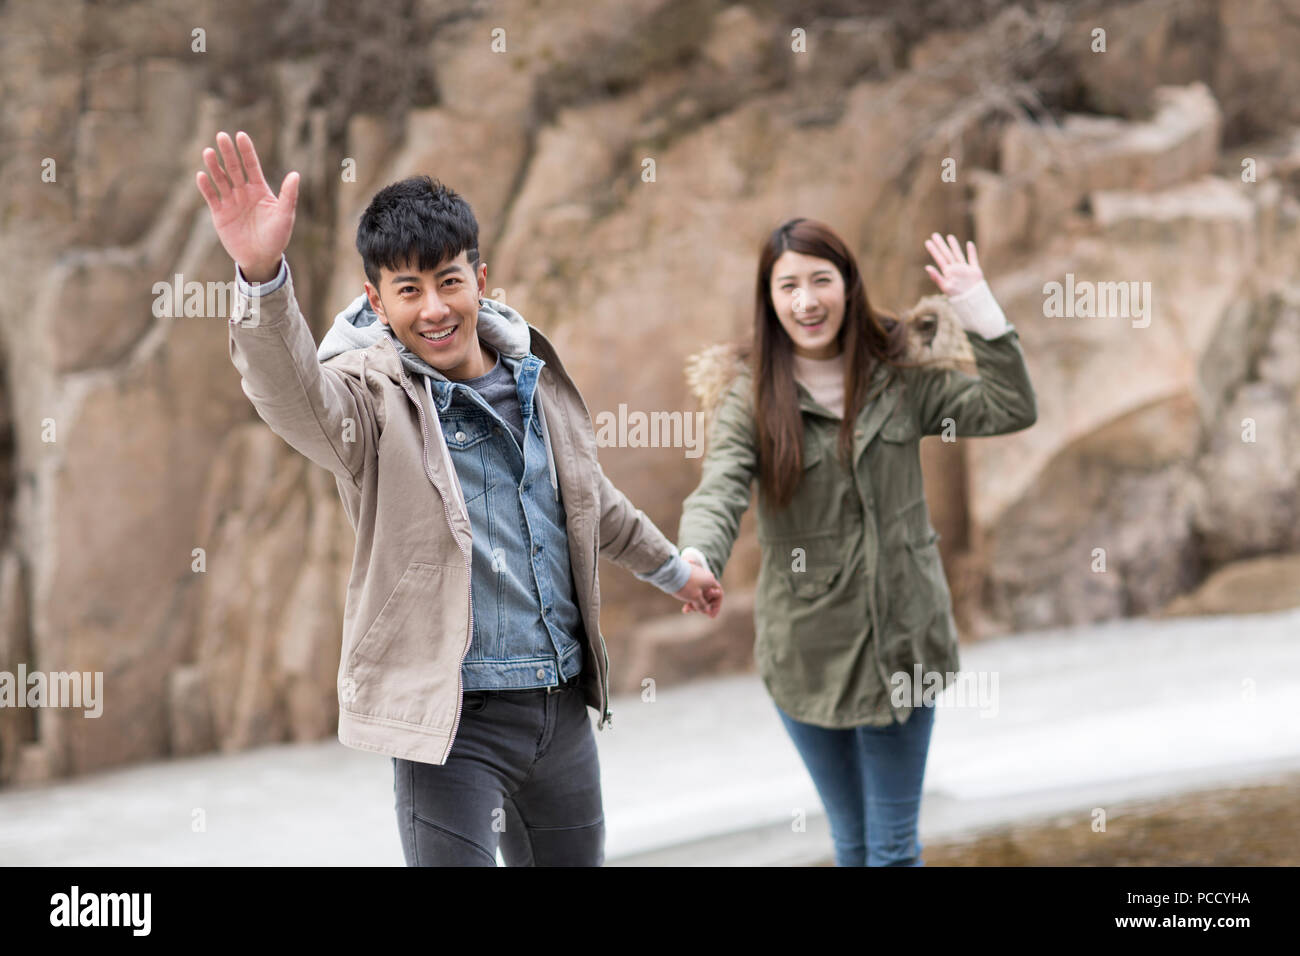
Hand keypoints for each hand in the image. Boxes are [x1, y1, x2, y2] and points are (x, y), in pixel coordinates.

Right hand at [195, 130, 298, 281]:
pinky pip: (211, 197)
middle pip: (233, 168)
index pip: (251, 166)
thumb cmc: (277, 237)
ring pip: (220, 180)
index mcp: (259, 190)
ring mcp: (230, 202)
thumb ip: (288, 195)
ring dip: (214, 166)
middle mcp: (243, 192)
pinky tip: (201, 175)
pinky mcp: (219, 214)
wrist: (262, 258)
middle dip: (228, 153)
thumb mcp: (285, 216)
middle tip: (221, 136)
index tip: (240, 135)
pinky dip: (206, 187)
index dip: (246, 151)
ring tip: (208, 152)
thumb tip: (296, 174)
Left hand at [676, 552, 721, 617]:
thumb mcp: (695, 598)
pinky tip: (684, 606)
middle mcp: (705, 577)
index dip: (716, 606)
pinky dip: (690, 598)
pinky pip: (692, 590)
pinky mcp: (688, 578)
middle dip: (702, 606)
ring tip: (686, 609)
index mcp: (710, 580)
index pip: (719, 595)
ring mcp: (696, 577)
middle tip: (694, 611)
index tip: (711, 616)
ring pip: (699, 593)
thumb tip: (706, 611)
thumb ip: (703, 606)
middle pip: (708, 595)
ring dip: (695, 603)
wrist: (669, 572)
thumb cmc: (685, 584)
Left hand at [923, 233, 982, 297]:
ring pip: (958, 254)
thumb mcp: (945, 286)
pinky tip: (969, 244)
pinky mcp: (974, 270)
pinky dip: (971, 251)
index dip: (934, 250)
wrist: (971, 300)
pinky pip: (973, 259)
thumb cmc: (957, 295)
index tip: (927, 242)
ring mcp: (965, 269)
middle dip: (941, 245)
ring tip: (949, 236)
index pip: (939, 258)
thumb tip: (927, 267)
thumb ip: (936, 277)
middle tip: (934, 235)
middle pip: (947, 254)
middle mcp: (955, 268)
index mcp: (948, 272)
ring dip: (954, 246)